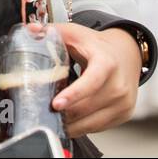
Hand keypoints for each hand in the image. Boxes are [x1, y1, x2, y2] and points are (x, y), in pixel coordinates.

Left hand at [48, 22, 140, 136]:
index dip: (73, 94)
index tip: (56, 104)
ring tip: (55, 119)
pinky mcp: (124, 114)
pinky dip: (82, 127)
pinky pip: (98, 127)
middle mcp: (119, 84)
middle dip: (64, 113)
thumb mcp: (76, 34)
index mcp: (107, 62)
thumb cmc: (97, 47)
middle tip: (45, 112)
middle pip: (87, 107)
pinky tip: (70, 121)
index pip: (91, 81)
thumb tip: (30, 31)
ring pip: (91, 122)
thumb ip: (52, 31)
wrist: (126, 54)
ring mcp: (123, 101)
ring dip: (71, 124)